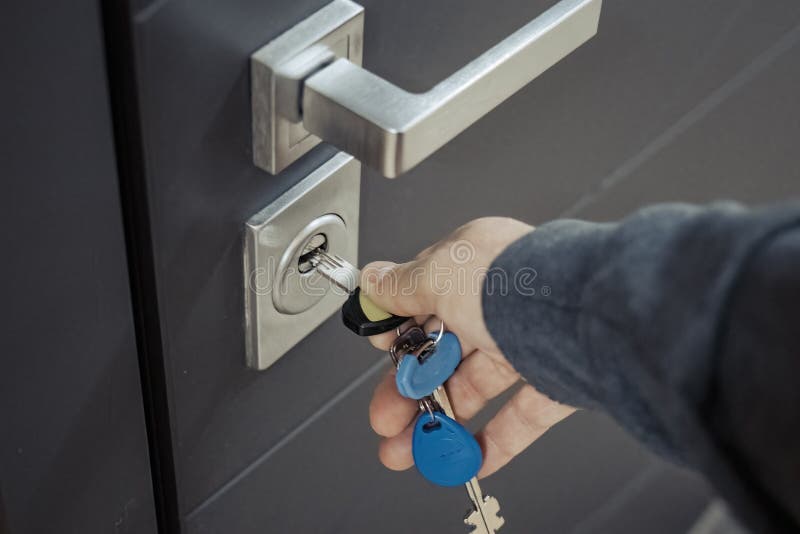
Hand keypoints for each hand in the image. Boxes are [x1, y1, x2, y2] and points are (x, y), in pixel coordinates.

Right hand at [361, 217, 575, 477]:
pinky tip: (468, 457)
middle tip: (387, 418)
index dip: (400, 335)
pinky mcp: (558, 380)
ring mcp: (530, 341)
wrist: (584, 312)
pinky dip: (493, 440)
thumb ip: (402, 284)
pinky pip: (521, 415)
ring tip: (410, 450)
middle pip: (445, 353)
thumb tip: (375, 280)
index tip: (383, 358)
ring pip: (475, 387)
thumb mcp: (439, 275)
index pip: (426, 302)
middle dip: (408, 391)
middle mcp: (501, 301)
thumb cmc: (514, 282)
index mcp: (473, 266)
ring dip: (438, 420)